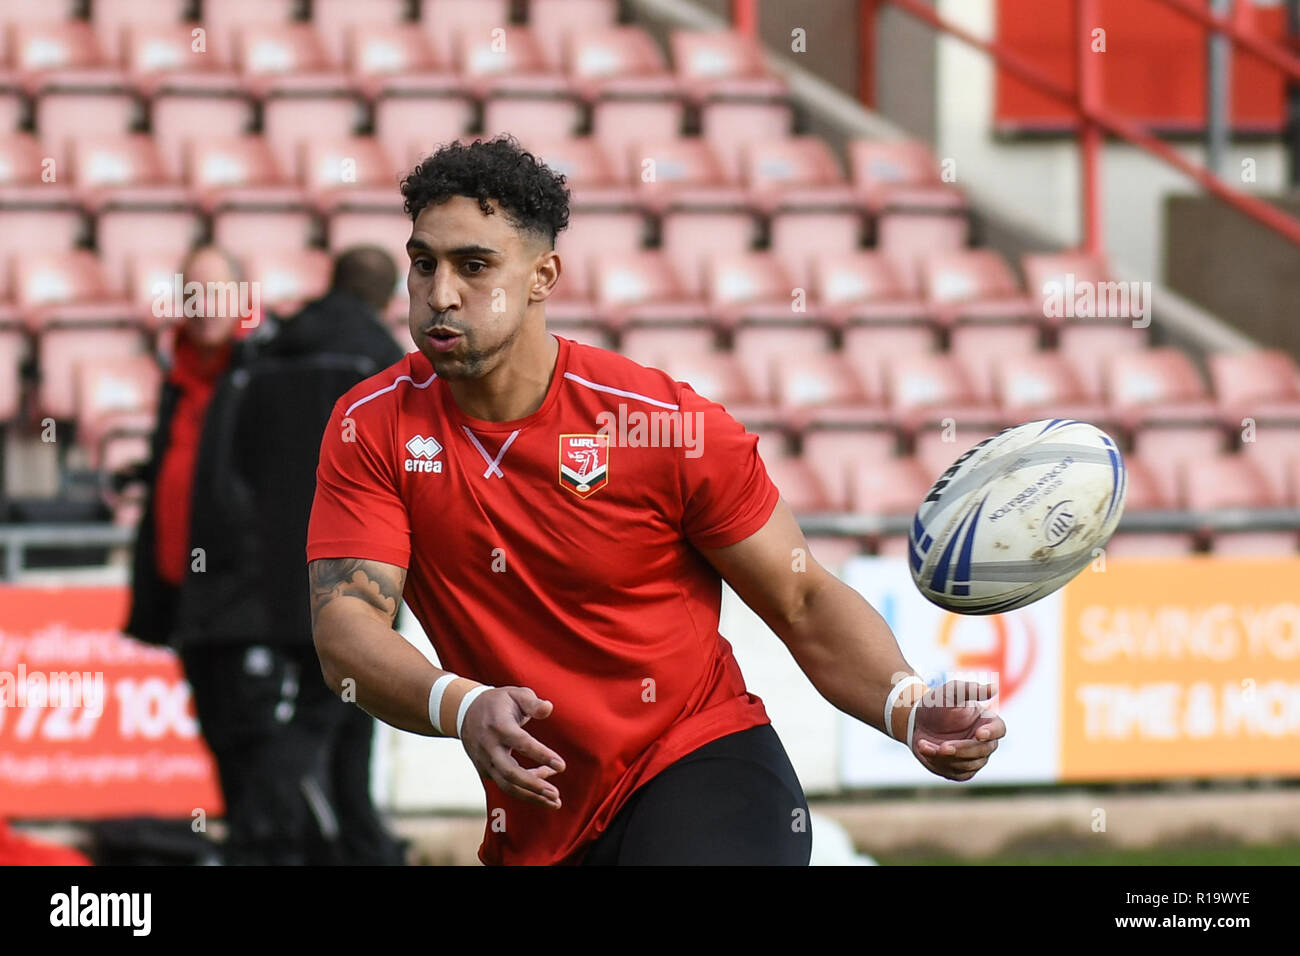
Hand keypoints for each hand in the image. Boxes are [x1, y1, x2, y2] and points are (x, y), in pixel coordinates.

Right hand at [459, 686, 565, 809]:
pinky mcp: (484, 770)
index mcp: (499, 726)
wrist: (465, 712)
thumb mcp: (515, 694)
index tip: (561, 766)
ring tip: (555, 802)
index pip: (521, 743)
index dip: (541, 755)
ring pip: (507, 785)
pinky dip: (525, 789)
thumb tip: (549, 708)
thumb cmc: (498, 702)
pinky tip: (542, 784)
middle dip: (534, 786)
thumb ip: (532, 702)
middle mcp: (490, 747)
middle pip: (510, 773)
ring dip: (531, 796)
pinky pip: (505, 784)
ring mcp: (485, 761)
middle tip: (556, 795)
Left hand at [909, 681, 1005, 781]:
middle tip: (943, 746)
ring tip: (924, 744)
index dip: (991, 733)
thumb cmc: (937, 703)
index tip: (979, 734)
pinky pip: (956, 773)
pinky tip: (924, 749)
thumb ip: (970, 690)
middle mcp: (985, 742)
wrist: (916, 720)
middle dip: (962, 749)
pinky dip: (939, 763)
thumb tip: (993, 688)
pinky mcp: (961, 770)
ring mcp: (974, 757)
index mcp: (987, 721)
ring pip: (968, 764)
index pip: (999, 729)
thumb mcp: (951, 692)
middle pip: (983, 751)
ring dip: (946, 757)